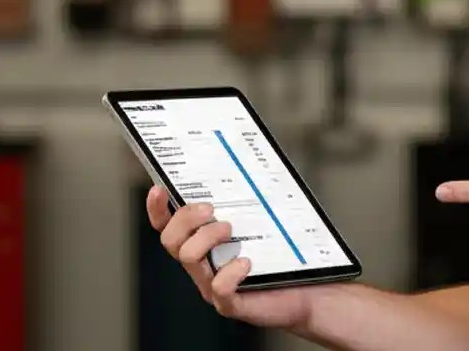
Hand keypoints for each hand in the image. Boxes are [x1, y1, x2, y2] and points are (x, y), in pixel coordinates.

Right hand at [145, 186, 318, 329]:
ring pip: (189, 258)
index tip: (159, 189)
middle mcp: (204, 265)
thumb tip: (248, 164)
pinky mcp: (231, 303)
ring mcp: (213, 286)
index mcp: (205, 244)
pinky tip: (247, 263)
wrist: (311, 294)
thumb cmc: (287, 257)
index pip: (169, 227)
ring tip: (231, 230)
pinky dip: (230, 272)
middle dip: (186, 219)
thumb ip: (249, 203)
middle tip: (211, 210)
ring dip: (207, 237)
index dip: (158, 210)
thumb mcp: (265, 224)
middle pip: (171, 240)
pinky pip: (218, 288)